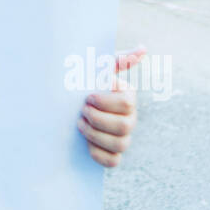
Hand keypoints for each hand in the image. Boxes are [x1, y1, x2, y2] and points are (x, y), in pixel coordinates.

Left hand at [77, 47, 141, 167]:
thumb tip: (143, 48)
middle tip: (82, 110)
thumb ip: (118, 59)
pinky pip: (113, 162)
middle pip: (125, 126)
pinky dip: (98, 154)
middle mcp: (129, 119)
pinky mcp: (112, 154)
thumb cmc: (84, 84)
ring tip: (80, 124)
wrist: (67, 106)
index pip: (126, 103)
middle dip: (98, 118)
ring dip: (95, 135)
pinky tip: (86, 143)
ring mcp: (122, 138)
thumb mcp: (97, 69)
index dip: (104, 102)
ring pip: (120, 145)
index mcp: (127, 98)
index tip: (87, 96)